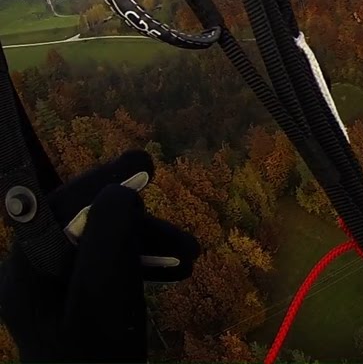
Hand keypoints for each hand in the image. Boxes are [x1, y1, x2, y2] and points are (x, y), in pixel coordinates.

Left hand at [0, 150, 199, 362]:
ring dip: (148, 244)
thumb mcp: (106, 298)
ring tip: (192, 257)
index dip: (102, 180)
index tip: (144, 162)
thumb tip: (120, 191)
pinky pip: (104, 268)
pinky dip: (140, 264)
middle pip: (85, 224)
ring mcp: (48, 291)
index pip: (59, 205)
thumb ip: (108, 239)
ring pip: (100, 245)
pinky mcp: (68, 304)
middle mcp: (29, 275)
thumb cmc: (96, 360)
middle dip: (139, 224)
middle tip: (187, 237)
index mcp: (26, 270)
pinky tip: (175, 271)